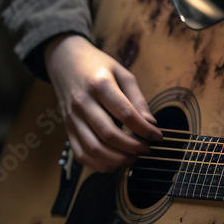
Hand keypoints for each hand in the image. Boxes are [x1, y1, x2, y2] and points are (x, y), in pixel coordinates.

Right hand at [44, 34, 161, 172]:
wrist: (65, 60)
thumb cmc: (98, 66)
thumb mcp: (122, 73)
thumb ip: (137, 98)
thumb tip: (150, 124)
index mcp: (100, 85)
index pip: (125, 114)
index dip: (144, 130)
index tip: (158, 136)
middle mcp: (83, 103)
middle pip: (109, 134)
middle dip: (132, 147)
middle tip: (146, 149)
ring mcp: (72, 117)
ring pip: (93, 148)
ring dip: (116, 159)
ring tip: (132, 158)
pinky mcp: (67, 128)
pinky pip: (80, 154)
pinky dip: (98, 164)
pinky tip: (114, 162)